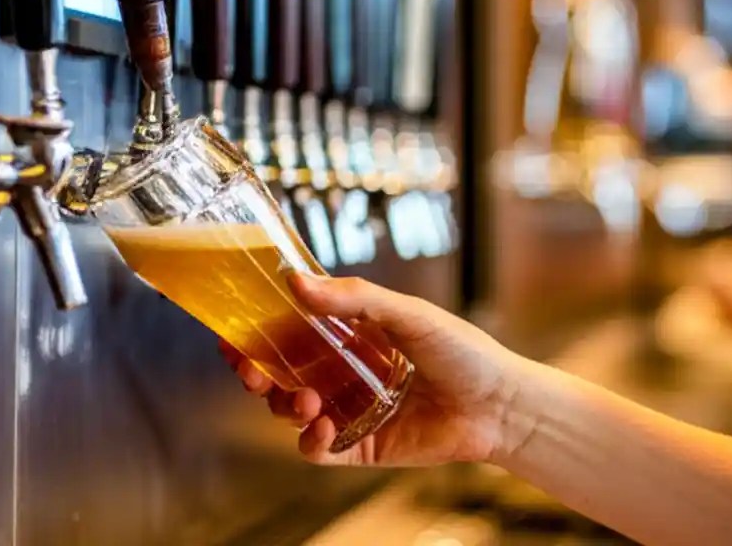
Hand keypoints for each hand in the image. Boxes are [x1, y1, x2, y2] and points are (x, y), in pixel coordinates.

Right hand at [219, 273, 519, 466]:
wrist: (500, 405)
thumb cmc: (461, 350)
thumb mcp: (407, 312)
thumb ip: (354, 298)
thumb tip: (297, 281)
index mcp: (348, 335)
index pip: (287, 331)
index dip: (255, 332)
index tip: (231, 331)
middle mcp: (343, 372)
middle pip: (278, 372)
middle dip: (255, 372)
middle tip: (249, 369)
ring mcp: (350, 410)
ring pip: (290, 411)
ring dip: (284, 405)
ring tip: (305, 400)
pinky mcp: (362, 446)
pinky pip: (318, 450)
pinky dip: (310, 441)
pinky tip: (323, 427)